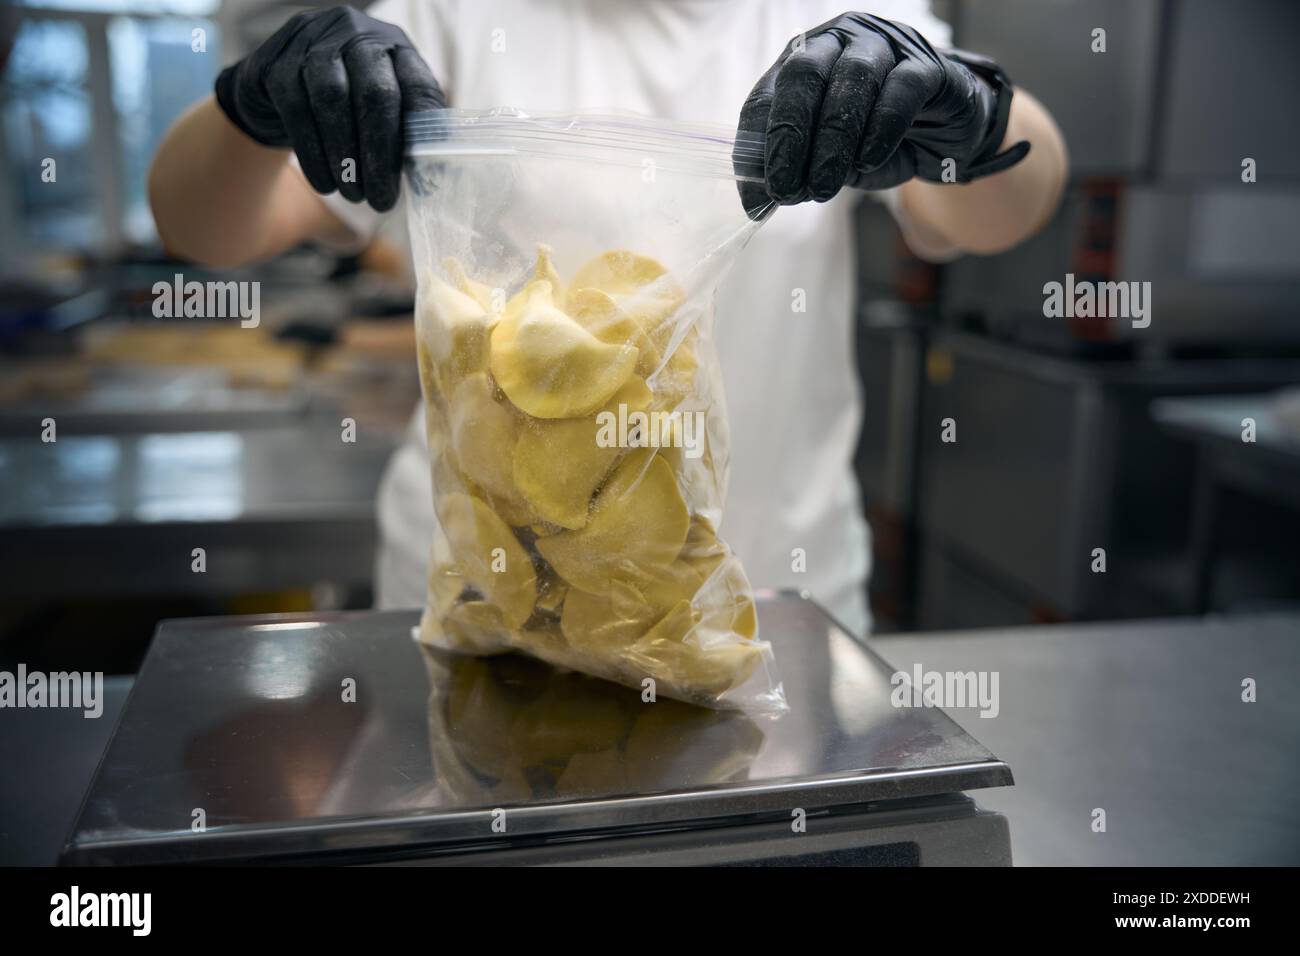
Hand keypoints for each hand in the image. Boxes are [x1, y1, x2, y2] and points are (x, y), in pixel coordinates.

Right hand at [214, 5, 443, 211]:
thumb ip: (409, 135)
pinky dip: (313, 154)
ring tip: (354, 195)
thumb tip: (438, 178)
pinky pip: (296, 110)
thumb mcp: (382, 115)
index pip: (418, 85)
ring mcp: (311, 41)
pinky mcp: (276, 62)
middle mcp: (354, 33)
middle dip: (380, 153)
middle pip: (375, 92)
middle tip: (382, 199)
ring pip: (332, 99)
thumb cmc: (345, 111)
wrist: (276, 99)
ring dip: (345, 157)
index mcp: (393, 46)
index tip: (424, 175)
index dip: (424, 130)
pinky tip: (325, 184)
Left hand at [737, 12, 1028, 215]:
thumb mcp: (828, 160)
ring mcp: (886, 46)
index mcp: (806, 60)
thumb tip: (756, 204)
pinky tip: (868, 162)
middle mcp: (841, 41)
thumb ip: (794, 171)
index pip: (769, 94)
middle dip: (790, 137)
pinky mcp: (927, 66)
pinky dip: (879, 130)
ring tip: (823, 187)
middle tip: (786, 189)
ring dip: (832, 142)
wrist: (944, 135)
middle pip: (804, 76)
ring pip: (850, 81)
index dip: (758, 144)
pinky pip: (899, 91)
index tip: (761, 193)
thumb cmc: (876, 141)